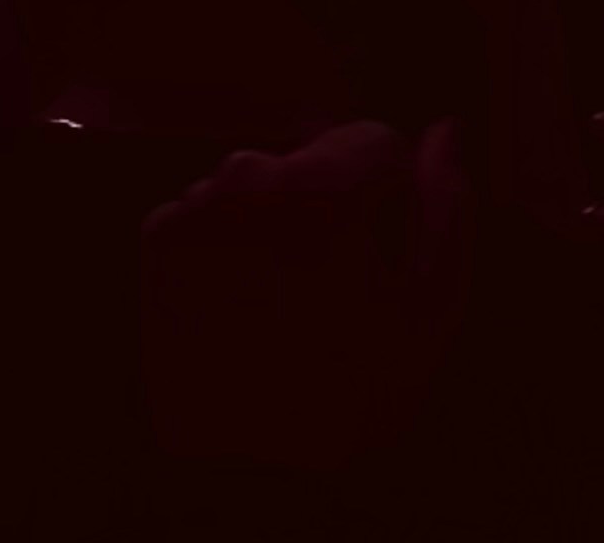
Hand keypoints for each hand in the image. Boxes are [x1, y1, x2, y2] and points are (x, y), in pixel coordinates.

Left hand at [140, 117, 469, 468]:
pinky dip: (232, 246)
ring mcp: (195, 201)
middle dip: (334, 208)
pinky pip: (213, 215)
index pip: (376, 140)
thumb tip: (446, 132)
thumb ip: (446, 212)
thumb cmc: (348, 394)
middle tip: (338, 289)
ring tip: (287, 304)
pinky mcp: (157, 234)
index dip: (393, 194)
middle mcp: (248, 173)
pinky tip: (243, 306)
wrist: (240, 469)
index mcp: (320, 187)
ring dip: (279, 225)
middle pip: (314, 163)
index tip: (387, 248)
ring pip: (260, 187)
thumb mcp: (428, 316)